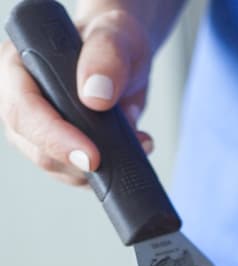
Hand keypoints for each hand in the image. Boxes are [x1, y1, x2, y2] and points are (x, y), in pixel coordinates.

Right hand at [0, 9, 153, 185]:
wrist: (125, 58)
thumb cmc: (113, 40)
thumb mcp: (116, 36)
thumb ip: (106, 57)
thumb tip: (95, 96)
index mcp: (19, 66)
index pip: (23, 111)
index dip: (55, 138)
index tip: (91, 156)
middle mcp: (22, 101)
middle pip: (37, 149)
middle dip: (81, 162)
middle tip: (119, 154)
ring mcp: (40, 130)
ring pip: (60, 169)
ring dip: (101, 168)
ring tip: (137, 138)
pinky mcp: (62, 151)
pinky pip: (81, 175)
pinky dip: (109, 171)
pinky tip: (132, 147)